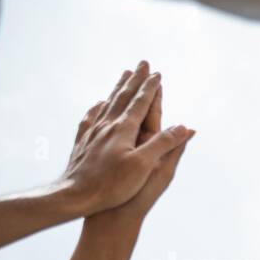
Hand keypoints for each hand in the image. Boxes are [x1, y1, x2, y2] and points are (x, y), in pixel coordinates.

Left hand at [63, 63, 193, 218]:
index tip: (157, 74)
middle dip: (135, 80)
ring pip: (107, 104)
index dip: (150, 88)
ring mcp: (93, 132)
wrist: (76, 195)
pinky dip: (98, 107)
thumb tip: (184, 128)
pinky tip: (98, 104)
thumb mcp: (145, 166)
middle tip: (141, 64)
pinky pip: (91, 118)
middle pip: (122, 97)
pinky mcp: (83, 142)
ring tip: (123, 76)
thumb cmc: (112, 185)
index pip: (140, 103)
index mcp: (123, 129)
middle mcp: (107, 125)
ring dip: (118, 88)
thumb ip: (163, 144)